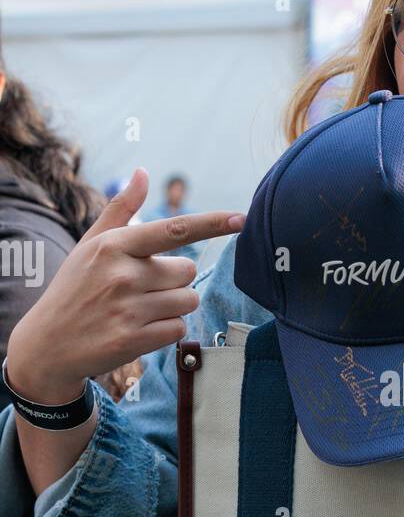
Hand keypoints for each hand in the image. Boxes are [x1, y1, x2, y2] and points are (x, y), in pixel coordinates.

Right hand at [6, 169, 244, 402]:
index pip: (174, 230)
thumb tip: (143, 173)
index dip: (211, 224)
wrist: (48, 344)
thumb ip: (121, 209)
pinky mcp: (134, 340)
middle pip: (188, 271)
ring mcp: (128, 309)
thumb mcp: (91, 245)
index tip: (241, 218)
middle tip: (144, 288)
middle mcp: (123, 274)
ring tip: (142, 309)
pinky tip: (141, 329)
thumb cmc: (75, 287)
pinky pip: (178, 328)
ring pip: (188, 301)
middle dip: (175, 279)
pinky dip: (167, 329)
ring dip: (174, 305)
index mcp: (114, 245)